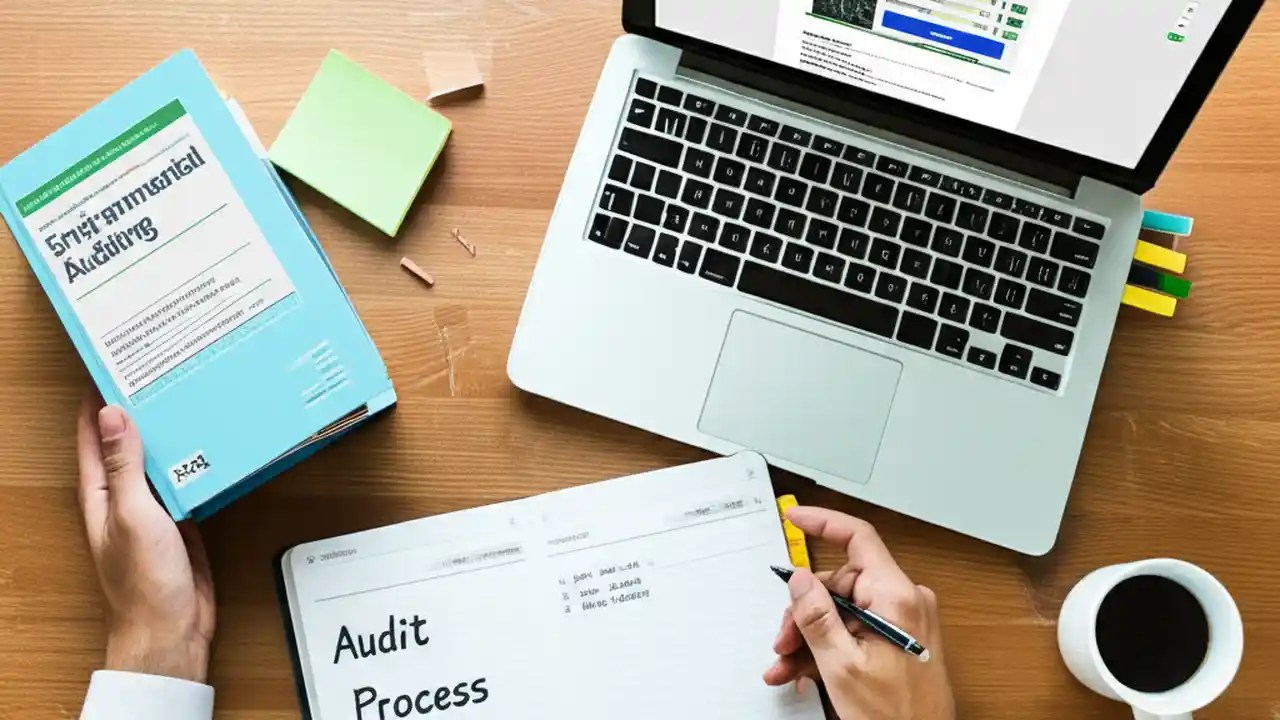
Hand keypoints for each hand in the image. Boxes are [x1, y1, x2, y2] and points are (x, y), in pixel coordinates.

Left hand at [77, 396, 215, 682]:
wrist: (171, 629)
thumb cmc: (143, 581)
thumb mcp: (132, 515)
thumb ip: (123, 466)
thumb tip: (110, 413)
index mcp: (99, 492)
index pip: (92, 433)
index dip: (98, 398)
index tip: (115, 363)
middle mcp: (122, 495)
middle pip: (127, 441)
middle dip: (140, 408)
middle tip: (163, 370)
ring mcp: (151, 508)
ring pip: (159, 458)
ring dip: (170, 433)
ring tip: (190, 396)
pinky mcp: (179, 520)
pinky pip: (185, 480)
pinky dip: (195, 460)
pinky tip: (212, 442)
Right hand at [764, 507, 953, 719]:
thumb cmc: (896, 716)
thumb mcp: (841, 665)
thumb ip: (817, 616)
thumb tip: (801, 579)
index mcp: (897, 597)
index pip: (858, 538)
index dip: (823, 523)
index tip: (795, 518)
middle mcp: (905, 601)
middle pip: (841, 582)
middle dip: (805, 610)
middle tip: (782, 639)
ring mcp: (904, 619)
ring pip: (843, 610)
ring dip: (811, 635)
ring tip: (787, 663)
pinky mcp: (901, 637)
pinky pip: (856, 628)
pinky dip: (828, 645)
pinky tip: (802, 668)